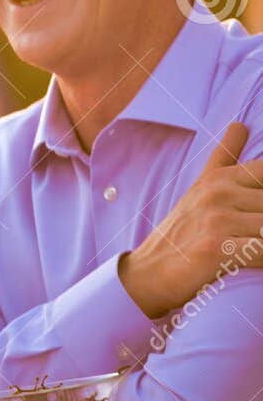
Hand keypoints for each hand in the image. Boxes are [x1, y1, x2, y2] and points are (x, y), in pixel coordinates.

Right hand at [119, 123, 262, 318]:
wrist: (148, 275)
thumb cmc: (181, 234)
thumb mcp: (200, 190)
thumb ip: (225, 157)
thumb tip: (239, 125)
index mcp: (220, 178)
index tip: (254, 209)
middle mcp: (218, 193)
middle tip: (249, 229)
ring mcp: (216, 219)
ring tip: (250, 245)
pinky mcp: (216, 248)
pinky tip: (254, 261)